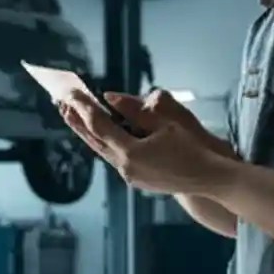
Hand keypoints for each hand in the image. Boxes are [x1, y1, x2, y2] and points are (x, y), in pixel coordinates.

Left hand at [56, 89, 228, 194]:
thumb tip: (109, 98)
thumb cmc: (193, 147)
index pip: (100, 126)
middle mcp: (125, 167)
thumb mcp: (166, 122)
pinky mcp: (137, 181)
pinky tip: (100, 135)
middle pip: (94, 141)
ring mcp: (131, 177)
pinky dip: (104, 143)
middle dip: (77, 122)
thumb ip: (135, 109)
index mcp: (131, 153)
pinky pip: (114, 158)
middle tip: (62, 104)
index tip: (73, 93)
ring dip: (88, 133)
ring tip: (73, 117)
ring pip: (102, 151)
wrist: (211, 180)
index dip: (84, 108)